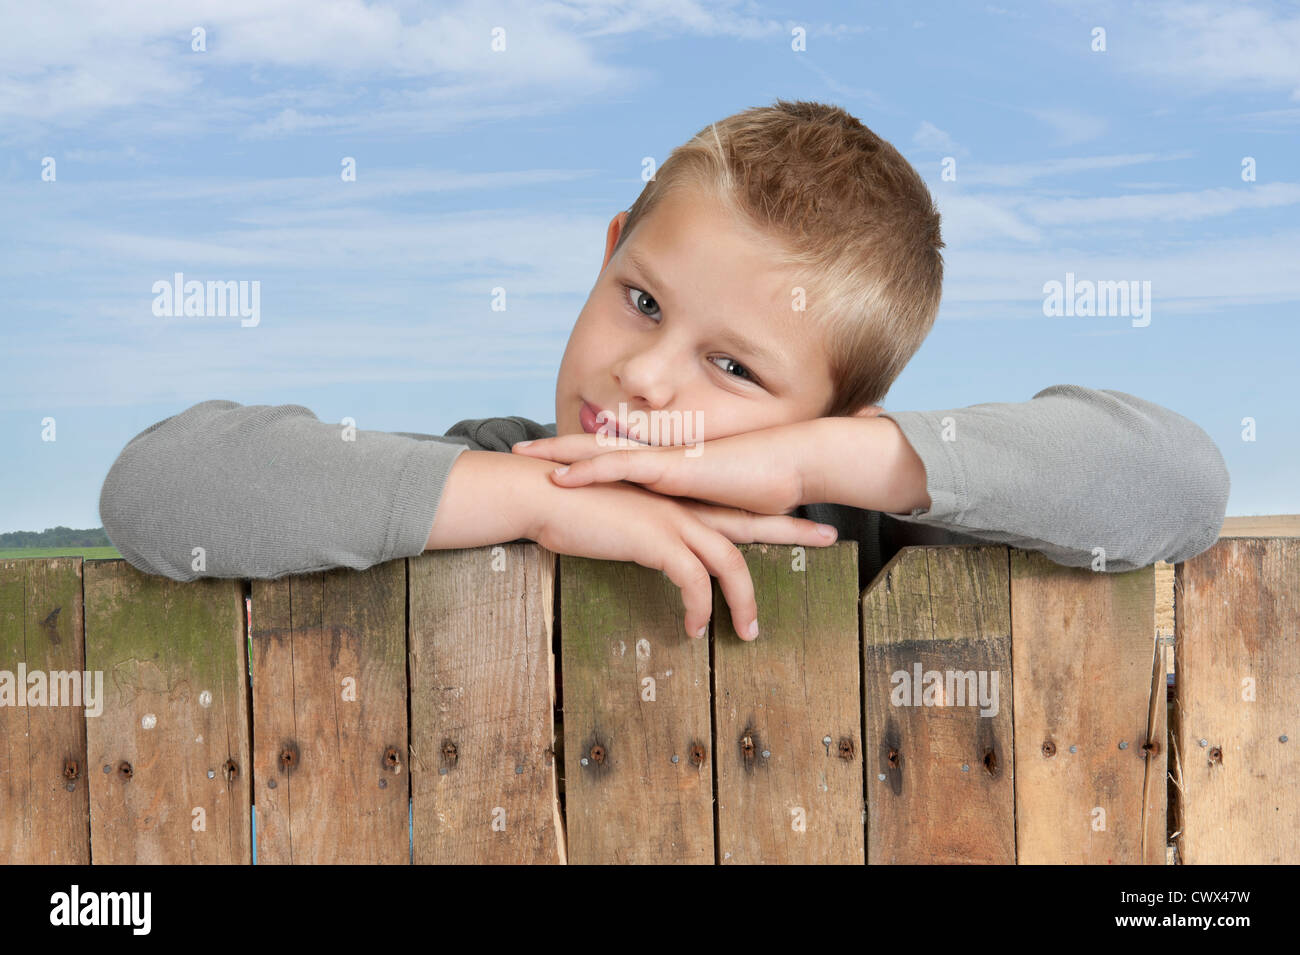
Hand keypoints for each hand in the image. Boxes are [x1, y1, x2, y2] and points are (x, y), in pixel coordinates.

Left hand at [511, 419, 829, 515]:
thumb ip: (691, 522)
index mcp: (666, 467)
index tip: (543, 461)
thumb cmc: (763, 487)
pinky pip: (622, 468)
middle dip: (553, 449)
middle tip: (514, 451)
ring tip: (522, 456)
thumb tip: (675, 540)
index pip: (613, 458)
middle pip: (595, 449)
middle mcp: (659, 459)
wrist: (792, 464)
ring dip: (557, 453)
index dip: (577, 458)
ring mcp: (665, 460)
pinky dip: (588, 471)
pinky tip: (560, 475)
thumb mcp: (716, 511)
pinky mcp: (674, 470)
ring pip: (599, 452)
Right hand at [514, 455, 838, 640]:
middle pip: (751, 522)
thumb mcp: (613, 520)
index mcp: (676, 501)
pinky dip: (700, 607)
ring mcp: (672, 520)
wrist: (539, 490)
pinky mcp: (655, 539)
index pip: (734, 506)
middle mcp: (682, 507)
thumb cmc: (568, 507)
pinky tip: (695, 630)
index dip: (772, 511)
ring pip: (729, 562)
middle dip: (793, 530)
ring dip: (743, 601)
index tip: (804, 514)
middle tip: (831, 538)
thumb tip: (648, 551)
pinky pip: (693, 580)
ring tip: (748, 634)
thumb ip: (638, 532)